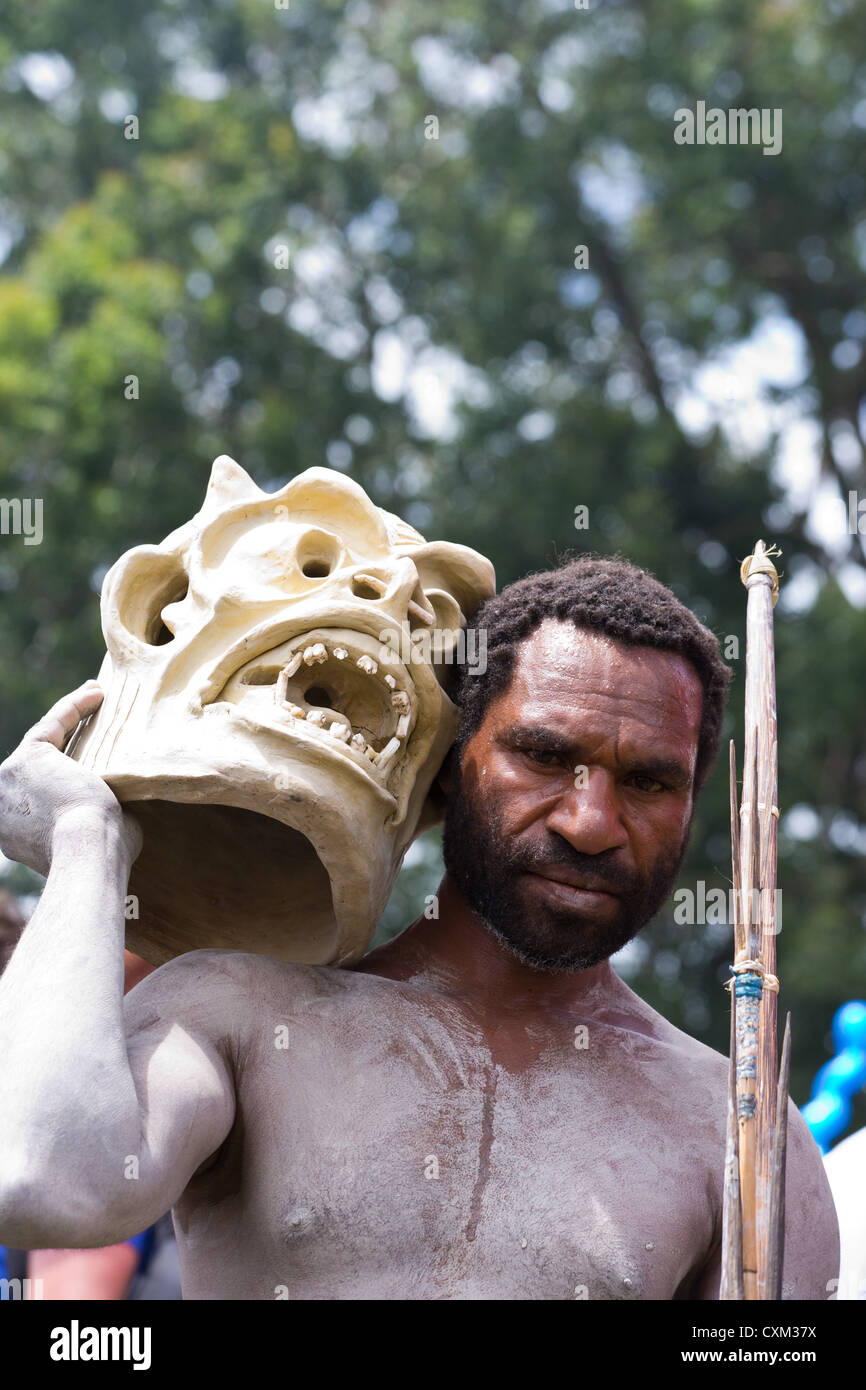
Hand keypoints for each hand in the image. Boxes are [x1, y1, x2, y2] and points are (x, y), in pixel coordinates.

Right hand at [0, 681, 141, 874]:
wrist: (88, 848)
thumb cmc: (102, 853)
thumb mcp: (95, 841)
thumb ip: (92, 825)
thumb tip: (115, 813)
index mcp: (17, 835)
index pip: (44, 799)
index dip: (68, 780)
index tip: (91, 767)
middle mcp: (4, 810)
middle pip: (39, 770)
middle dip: (66, 746)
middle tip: (94, 726)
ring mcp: (10, 783)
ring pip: (43, 744)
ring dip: (71, 718)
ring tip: (98, 700)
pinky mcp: (28, 758)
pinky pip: (51, 725)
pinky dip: (73, 707)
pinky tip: (96, 693)